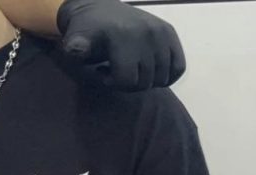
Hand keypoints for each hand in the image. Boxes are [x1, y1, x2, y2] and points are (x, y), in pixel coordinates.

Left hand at [58, 0, 185, 90]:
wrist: (98, 9)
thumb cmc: (86, 31)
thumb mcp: (76, 39)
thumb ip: (77, 47)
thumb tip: (77, 48)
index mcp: (124, 36)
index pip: (128, 80)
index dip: (114, 84)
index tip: (103, 73)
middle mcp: (147, 33)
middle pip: (145, 82)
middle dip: (127, 84)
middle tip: (114, 70)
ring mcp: (161, 32)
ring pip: (162, 78)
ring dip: (145, 80)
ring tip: (129, 68)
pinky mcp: (170, 33)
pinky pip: (179, 67)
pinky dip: (166, 76)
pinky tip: (148, 72)